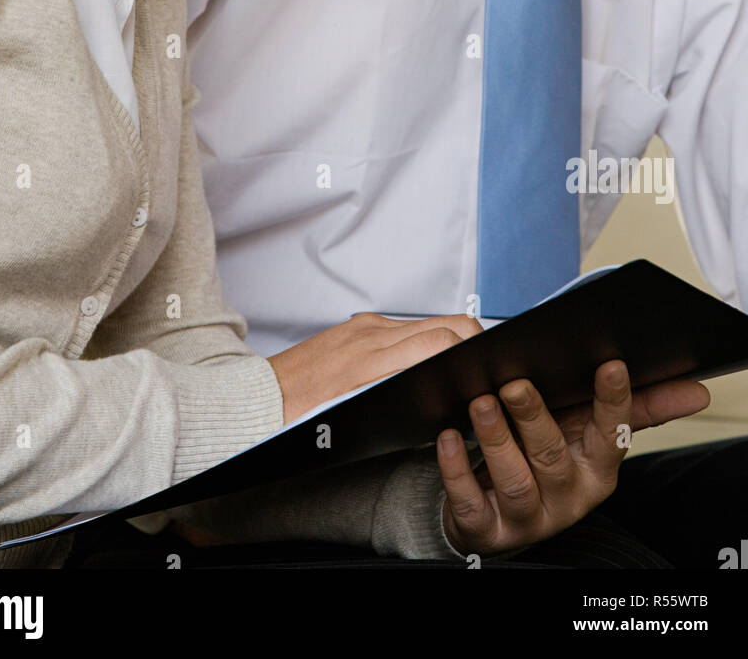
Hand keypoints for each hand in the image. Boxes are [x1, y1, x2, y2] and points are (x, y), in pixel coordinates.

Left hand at [268, 313, 480, 423]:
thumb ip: (396, 408)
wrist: (261, 398)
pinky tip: (422, 364)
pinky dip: (423, 340)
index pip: (439, 341)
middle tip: (485, 365)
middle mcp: (372, 336)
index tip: (483, 370)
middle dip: (473, 339)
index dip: (469, 352)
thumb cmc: (300, 419)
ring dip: (449, 339)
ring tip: (458, 368)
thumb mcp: (353, 425)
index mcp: (371, 361)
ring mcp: (366, 328)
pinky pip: (404, 327)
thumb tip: (436, 408)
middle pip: (445, 323)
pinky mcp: (361, 327)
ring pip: (427, 323)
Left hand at [438, 361, 709, 556]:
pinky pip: (471, 501)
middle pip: (553, 457)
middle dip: (535, 417)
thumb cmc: (547, 456)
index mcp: (596, 470)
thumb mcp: (588, 430)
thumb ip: (638, 408)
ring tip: (480, 401)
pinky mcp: (485, 528)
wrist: (498, 511)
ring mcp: (526, 516)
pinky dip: (457, 469)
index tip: (609, 363)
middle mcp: (566, 497)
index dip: (613, 401)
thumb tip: (696, 391)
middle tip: (515, 382)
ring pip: (514, 479)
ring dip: (495, 438)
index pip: (611, 435)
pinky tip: (446, 437)